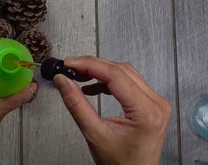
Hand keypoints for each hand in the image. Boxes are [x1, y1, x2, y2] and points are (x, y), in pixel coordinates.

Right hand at [53, 56, 170, 164]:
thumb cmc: (121, 163)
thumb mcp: (94, 134)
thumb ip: (76, 104)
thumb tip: (63, 82)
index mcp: (146, 112)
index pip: (115, 75)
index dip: (89, 65)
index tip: (70, 63)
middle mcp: (156, 103)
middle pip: (120, 70)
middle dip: (92, 65)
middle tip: (70, 66)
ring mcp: (155, 102)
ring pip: (124, 72)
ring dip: (100, 71)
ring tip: (79, 75)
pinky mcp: (150, 103)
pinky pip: (128, 81)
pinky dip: (108, 81)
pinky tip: (92, 86)